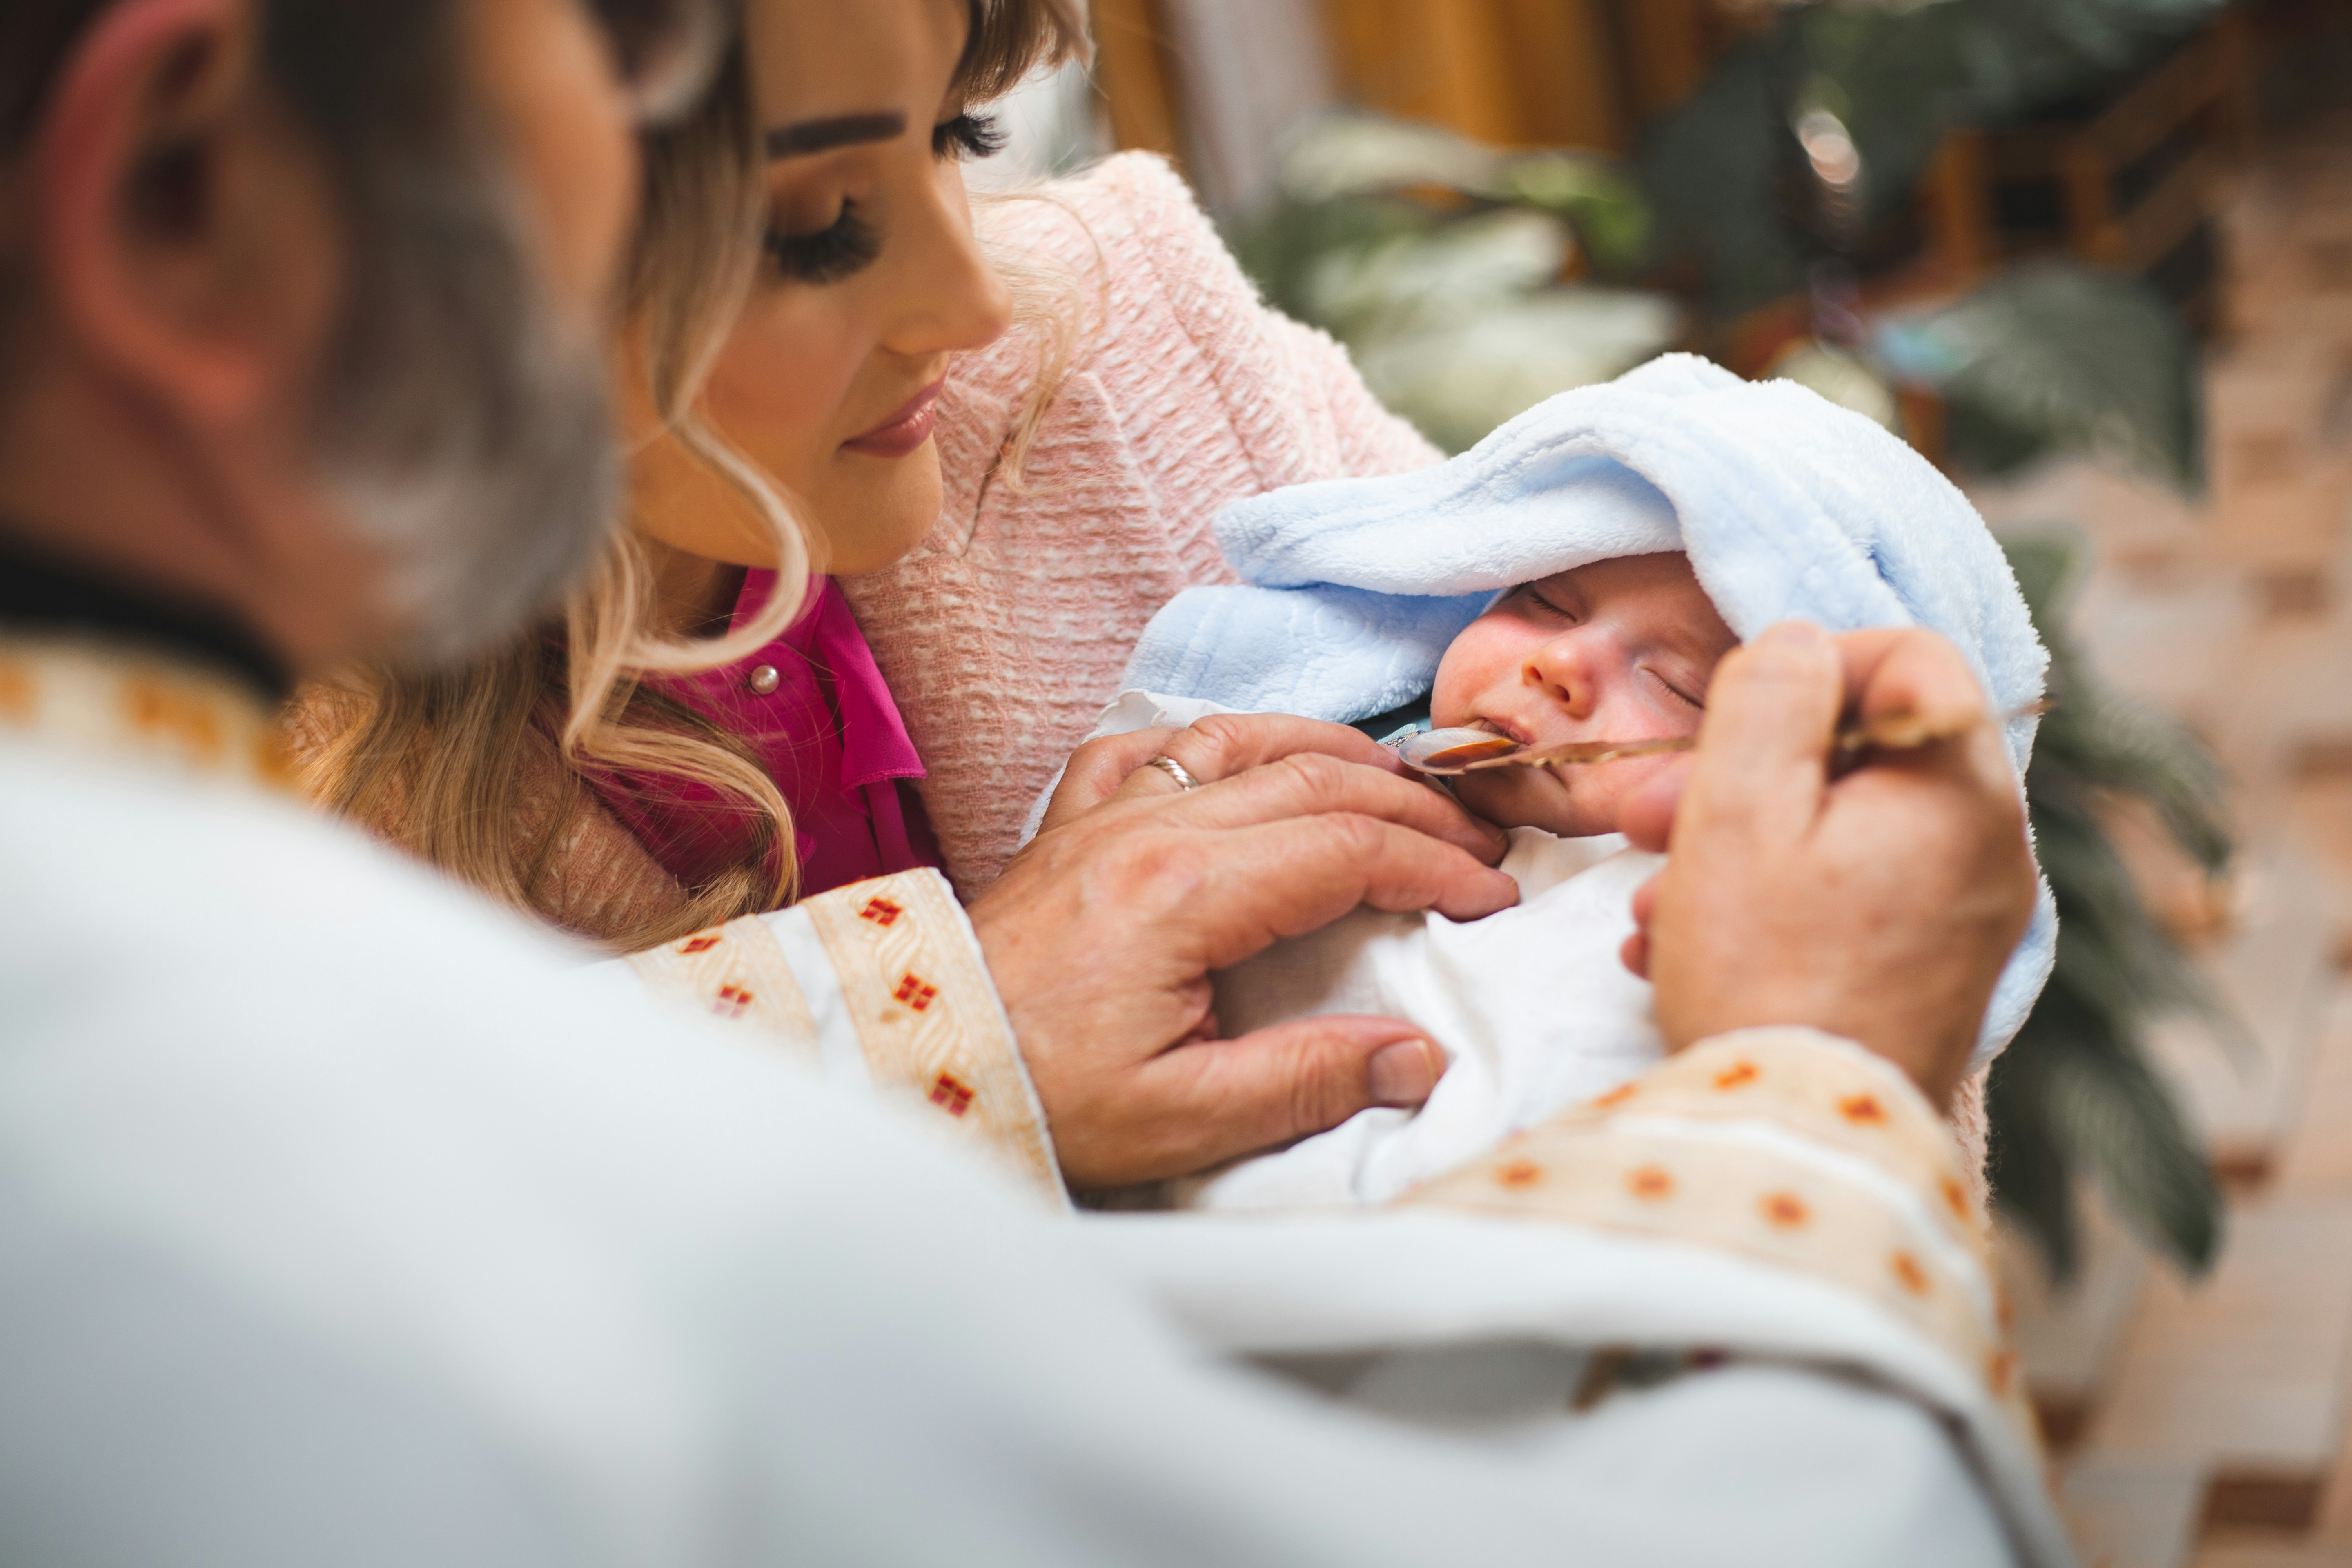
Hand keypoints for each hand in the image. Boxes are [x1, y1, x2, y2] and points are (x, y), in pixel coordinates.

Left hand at [969, 714, 1516, 1188]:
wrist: (913, 1065)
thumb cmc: (1036, 1092)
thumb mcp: (1180, 1118)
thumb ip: (1305, 1082)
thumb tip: (1415, 1056)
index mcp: (1183, 892)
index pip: (1347, 847)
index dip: (1434, 866)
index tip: (1488, 898)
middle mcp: (1146, 829)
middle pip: (1312, 778)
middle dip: (1410, 804)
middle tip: (1472, 840)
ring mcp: (1102, 816)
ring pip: (1240, 742)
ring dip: (1330, 751)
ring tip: (1397, 779)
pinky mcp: (1067, 826)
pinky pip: (1152, 748)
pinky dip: (1217, 742)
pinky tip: (1247, 758)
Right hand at [1617, 623, 2035, 1106]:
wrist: (1799, 1143)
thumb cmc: (1765, 972)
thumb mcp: (1741, 809)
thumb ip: (1771, 699)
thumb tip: (1797, 642)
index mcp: (1960, 794)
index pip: (1913, 658)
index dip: (1814, 663)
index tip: (1731, 716)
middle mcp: (1988, 852)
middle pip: (1865, 753)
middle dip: (1744, 772)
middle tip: (1648, 817)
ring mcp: (1964, 920)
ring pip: (1841, 831)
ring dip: (1735, 847)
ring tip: (1655, 902)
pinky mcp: (1928, 975)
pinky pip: (1846, 900)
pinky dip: (1768, 906)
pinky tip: (1687, 947)